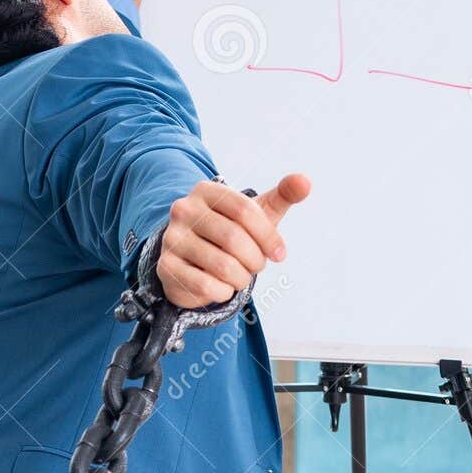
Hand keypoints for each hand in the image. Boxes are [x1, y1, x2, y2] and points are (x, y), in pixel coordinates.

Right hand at [156, 174, 310, 308]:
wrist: (194, 260)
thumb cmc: (233, 231)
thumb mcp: (258, 213)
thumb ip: (283, 194)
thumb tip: (305, 181)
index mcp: (207, 191)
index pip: (246, 211)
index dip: (269, 237)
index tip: (280, 254)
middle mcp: (184, 210)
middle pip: (234, 239)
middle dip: (255, 260)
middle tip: (257, 266)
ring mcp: (172, 238)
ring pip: (222, 266)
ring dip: (242, 278)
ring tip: (240, 276)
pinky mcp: (166, 267)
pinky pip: (206, 286)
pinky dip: (223, 292)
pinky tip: (221, 285)